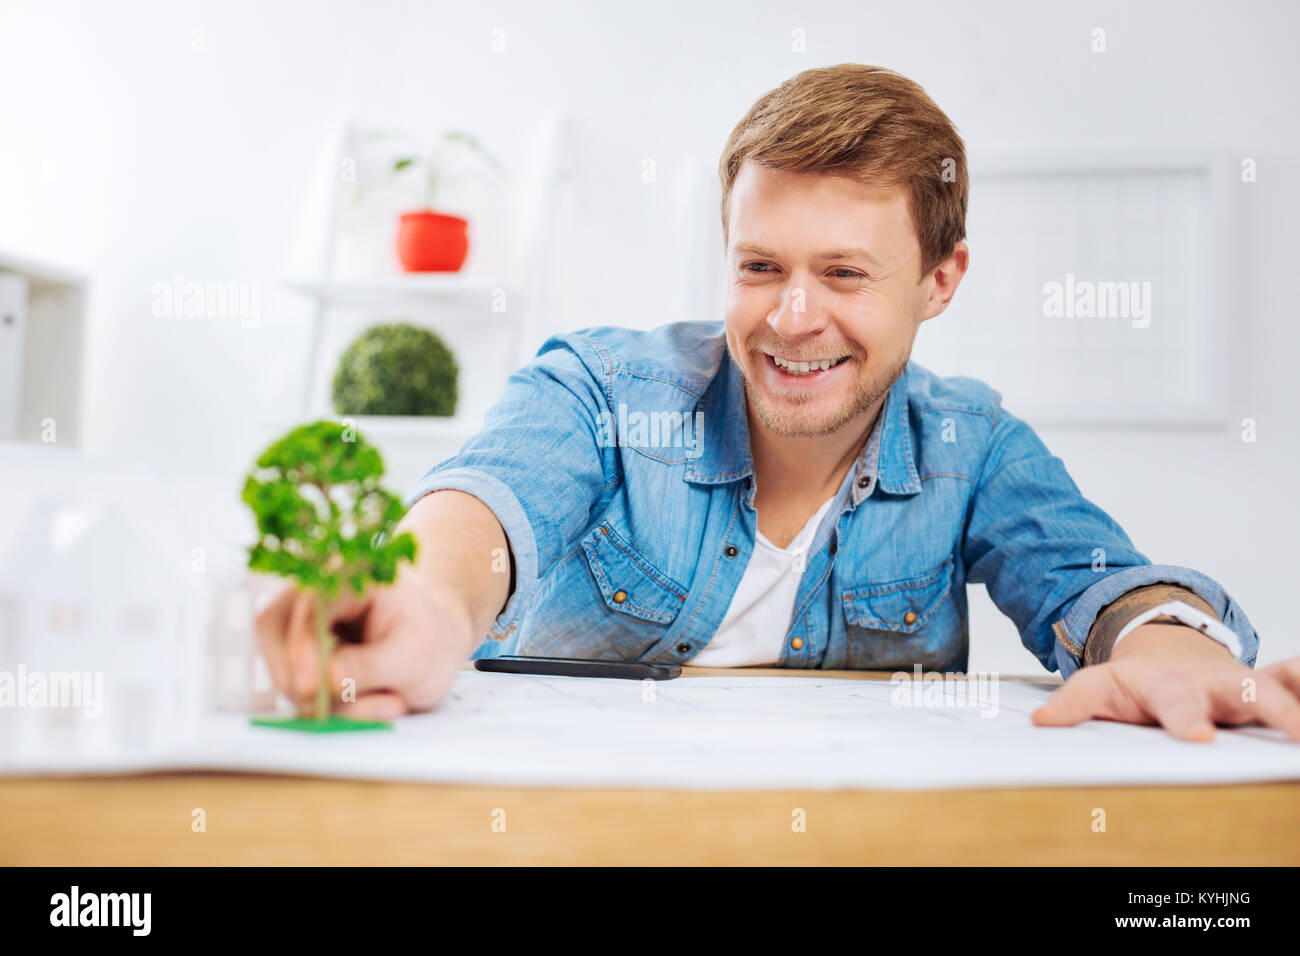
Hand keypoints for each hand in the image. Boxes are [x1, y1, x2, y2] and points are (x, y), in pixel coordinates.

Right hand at [253, 563, 476, 719]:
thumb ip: (368, 665)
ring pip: (283, 667)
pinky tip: (378, 702)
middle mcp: (316, 595)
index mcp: (349, 576)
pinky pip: (297, 688)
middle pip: (277, 634)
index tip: (309, 686)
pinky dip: (333, 707)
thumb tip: (324, 679)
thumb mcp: (413, 656)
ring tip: (388, 702)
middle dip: (304, 681)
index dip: (300, 647)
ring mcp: (303, 626)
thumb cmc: (430, 640)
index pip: (306, 606)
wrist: (437, 648)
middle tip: (349, 709)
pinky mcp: (302, 658)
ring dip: (327, 701)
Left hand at [1032, 623, 1299, 741]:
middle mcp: (1210, 684)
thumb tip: (1042, 721)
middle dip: (1266, 708)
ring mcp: (1241, 685)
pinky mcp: (1267, 685)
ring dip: (1296, 700)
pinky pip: (1293, 678)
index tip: (1201, 735)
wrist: (1167, 651)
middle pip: (1241, 692)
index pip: (1175, 703)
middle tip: (1291, 729)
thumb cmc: (1137, 681)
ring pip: (1276, 687)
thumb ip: (1074, 702)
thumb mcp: (1101, 685)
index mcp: (1167, 686)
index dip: (1186, 718)